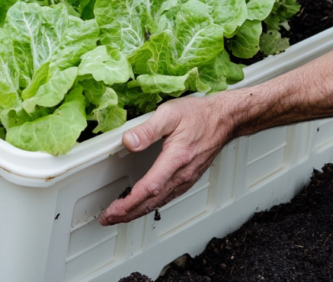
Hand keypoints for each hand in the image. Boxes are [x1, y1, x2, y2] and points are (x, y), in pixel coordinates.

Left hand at [99, 93, 234, 224]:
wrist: (224, 119)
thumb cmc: (199, 115)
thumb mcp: (170, 113)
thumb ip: (148, 128)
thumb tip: (129, 141)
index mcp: (176, 158)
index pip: (149, 187)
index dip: (128, 203)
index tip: (113, 211)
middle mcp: (182, 173)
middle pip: (152, 201)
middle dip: (127, 213)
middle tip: (108, 219)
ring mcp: (187, 178)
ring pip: (159, 202)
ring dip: (138, 212)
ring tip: (120, 216)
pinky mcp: (188, 178)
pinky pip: (168, 197)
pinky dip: (151, 205)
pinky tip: (143, 205)